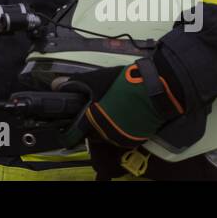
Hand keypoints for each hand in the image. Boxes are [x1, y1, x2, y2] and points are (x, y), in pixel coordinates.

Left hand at [61, 59, 184, 148]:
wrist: (159, 89)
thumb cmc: (128, 83)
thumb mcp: (97, 79)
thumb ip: (75, 84)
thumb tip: (57, 85)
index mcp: (96, 120)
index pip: (77, 130)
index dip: (72, 125)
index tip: (70, 123)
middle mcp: (108, 134)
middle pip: (93, 131)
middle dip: (92, 121)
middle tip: (97, 107)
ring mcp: (124, 138)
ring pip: (108, 133)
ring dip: (107, 124)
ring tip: (113, 107)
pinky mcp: (137, 138)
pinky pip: (123, 134)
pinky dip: (121, 126)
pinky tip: (124, 112)